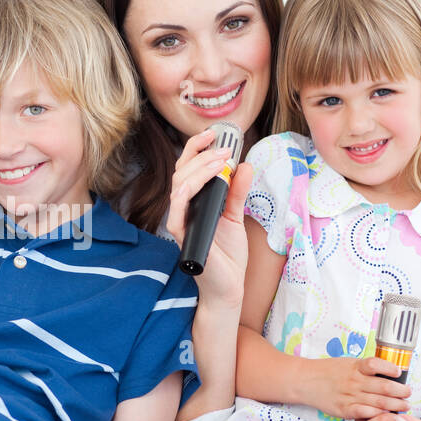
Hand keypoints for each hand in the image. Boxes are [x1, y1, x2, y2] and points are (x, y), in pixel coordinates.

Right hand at [166, 128, 254, 309]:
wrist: (228, 286)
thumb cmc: (228, 255)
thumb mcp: (235, 216)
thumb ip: (237, 191)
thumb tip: (244, 165)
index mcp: (194, 202)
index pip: (188, 168)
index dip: (196, 148)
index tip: (213, 134)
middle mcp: (183, 209)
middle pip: (182, 172)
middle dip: (201, 154)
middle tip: (224, 148)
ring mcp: (181, 221)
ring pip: (179, 186)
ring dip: (200, 169)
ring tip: (222, 161)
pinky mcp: (182, 236)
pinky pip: (177, 210)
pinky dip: (186, 193)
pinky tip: (199, 182)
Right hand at [303, 356, 411, 419]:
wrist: (305, 381)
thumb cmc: (328, 372)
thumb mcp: (348, 363)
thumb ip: (366, 369)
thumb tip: (389, 372)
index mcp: (356, 367)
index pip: (377, 365)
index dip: (391, 369)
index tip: (399, 373)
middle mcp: (354, 381)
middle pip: (384, 387)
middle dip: (401, 392)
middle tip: (408, 393)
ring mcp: (350, 396)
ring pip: (379, 402)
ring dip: (396, 405)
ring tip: (405, 406)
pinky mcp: (345, 410)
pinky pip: (366, 414)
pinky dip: (379, 416)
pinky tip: (387, 416)